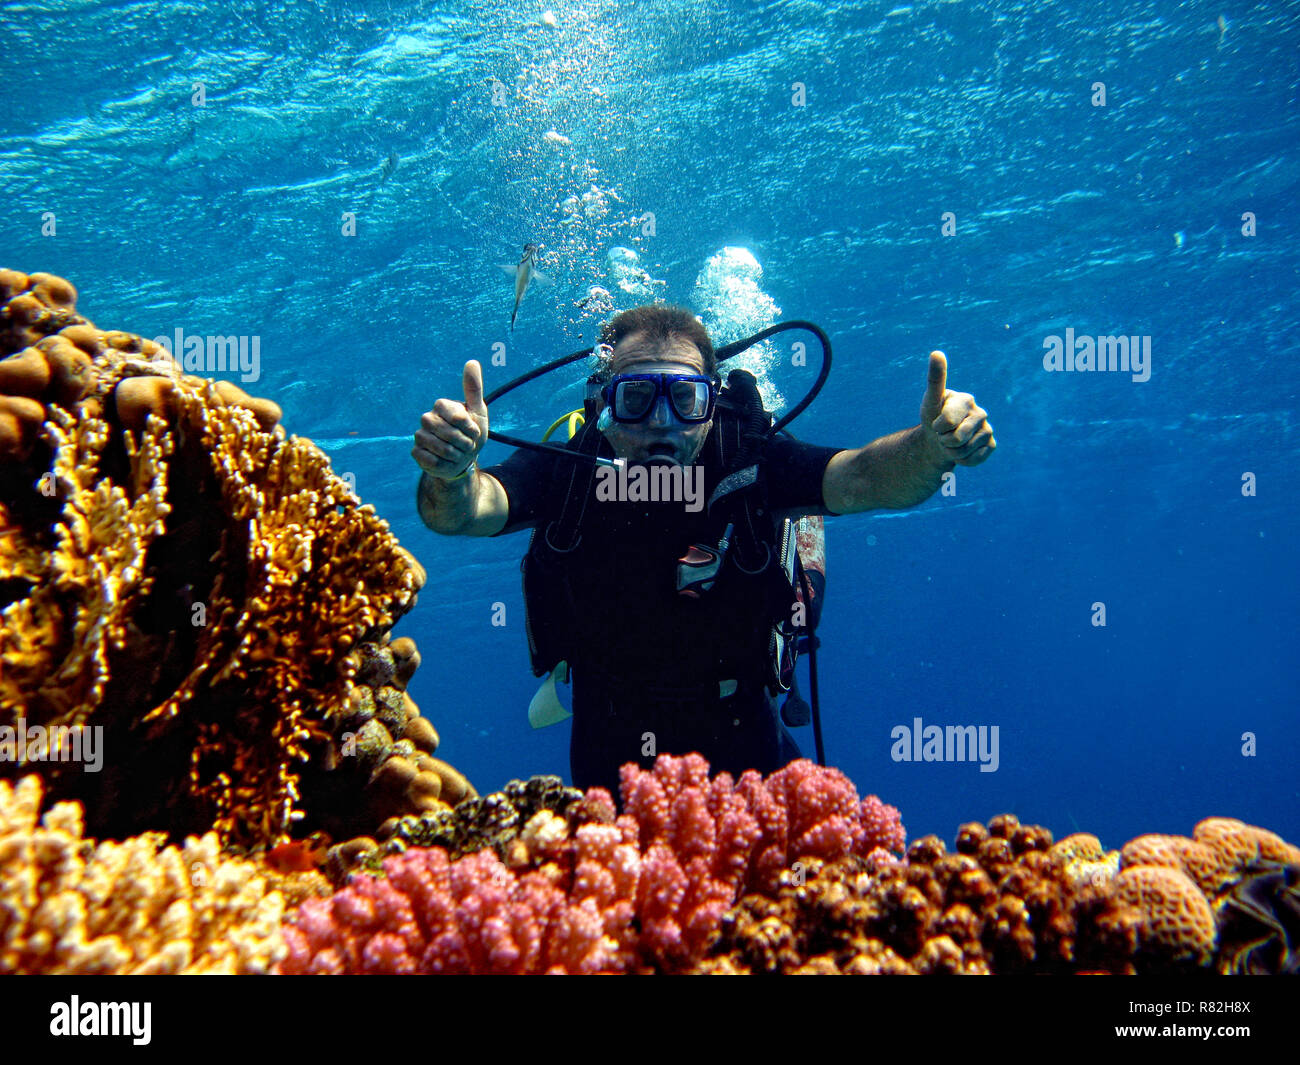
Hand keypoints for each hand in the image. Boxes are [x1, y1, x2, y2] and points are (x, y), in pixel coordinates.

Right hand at [412, 360, 489, 479]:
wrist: (463, 460)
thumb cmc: (471, 434)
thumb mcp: (478, 412)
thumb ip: (474, 388)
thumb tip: (472, 362)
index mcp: (441, 406)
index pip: (459, 418)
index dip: (471, 429)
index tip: (474, 431)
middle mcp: (427, 418)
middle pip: (450, 434)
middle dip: (465, 444)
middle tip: (466, 444)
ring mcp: (419, 436)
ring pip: (442, 449)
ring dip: (457, 455)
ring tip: (458, 453)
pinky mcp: (416, 453)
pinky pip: (433, 461)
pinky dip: (446, 465)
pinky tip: (446, 461)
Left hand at [919, 351, 995, 466]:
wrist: (939, 440)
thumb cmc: (933, 417)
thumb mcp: (930, 400)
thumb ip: (935, 379)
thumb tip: (937, 352)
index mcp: (967, 399)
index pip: (946, 422)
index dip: (937, 427)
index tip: (937, 422)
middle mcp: (981, 413)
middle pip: (957, 438)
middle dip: (944, 441)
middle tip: (943, 434)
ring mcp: (988, 429)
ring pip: (964, 451)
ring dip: (951, 451)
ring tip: (950, 442)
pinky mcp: (991, 445)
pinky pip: (973, 460)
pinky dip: (962, 460)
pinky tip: (962, 450)